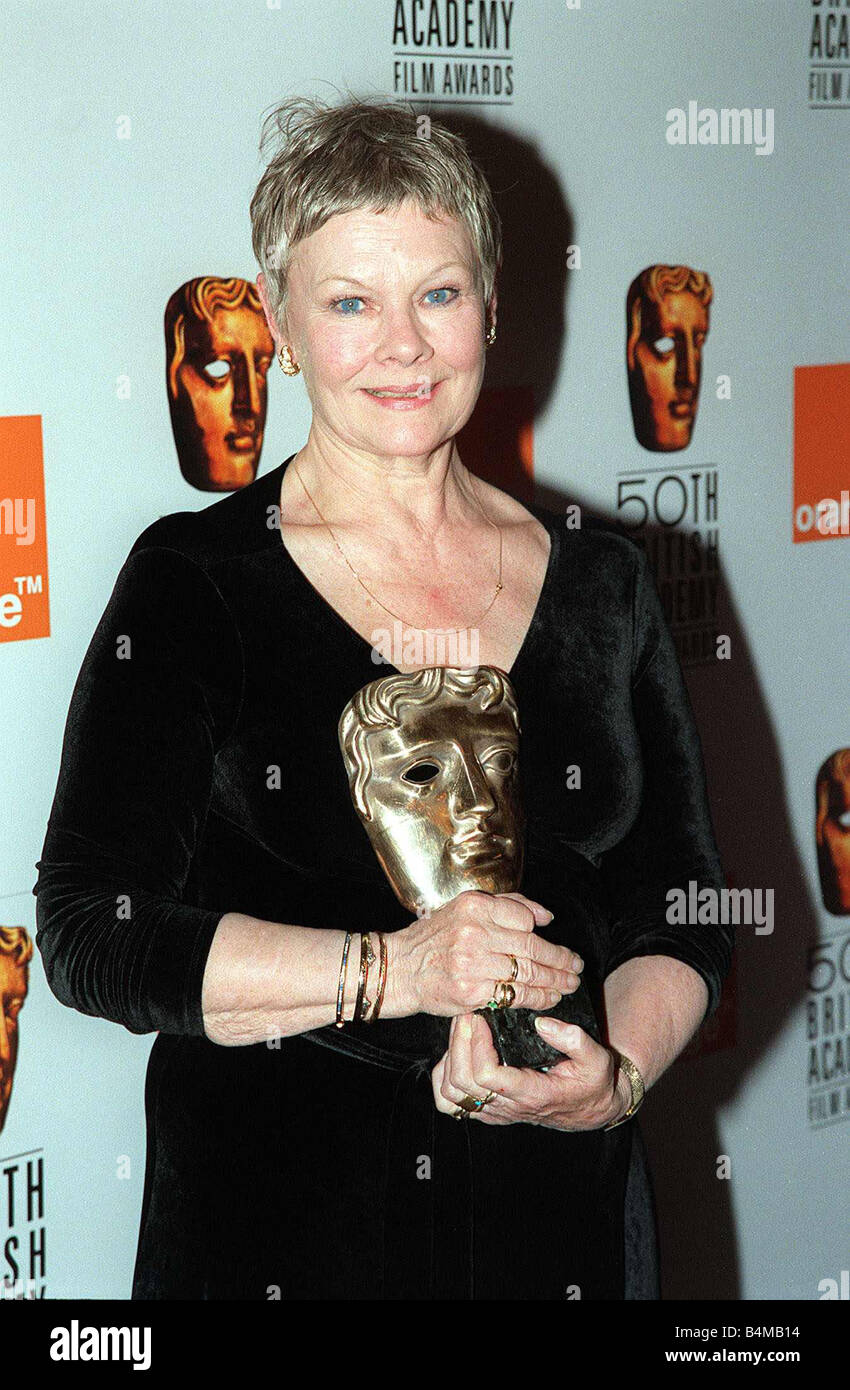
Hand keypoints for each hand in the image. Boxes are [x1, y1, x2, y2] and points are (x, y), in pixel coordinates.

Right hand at [385, 890, 583, 1018]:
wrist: (400, 969)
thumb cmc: (433, 939)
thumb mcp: (463, 908)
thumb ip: (507, 905)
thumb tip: (546, 915)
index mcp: (474, 907)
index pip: (525, 918)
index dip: (545, 934)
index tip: (559, 945)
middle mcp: (474, 932)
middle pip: (532, 947)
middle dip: (561, 960)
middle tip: (576, 967)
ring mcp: (473, 963)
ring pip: (527, 973)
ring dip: (555, 981)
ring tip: (569, 984)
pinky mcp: (472, 992)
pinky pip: (515, 996)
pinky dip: (538, 998)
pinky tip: (550, 998)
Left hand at [431, 1012, 629, 1130]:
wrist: (589, 1109)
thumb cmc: (592, 1082)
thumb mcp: (597, 1059)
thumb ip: (575, 1040)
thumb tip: (543, 1022)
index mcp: (531, 1093)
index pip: (486, 1076)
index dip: (475, 1044)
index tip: (480, 1017)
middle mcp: (508, 1106)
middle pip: (461, 1082)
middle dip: (458, 1043)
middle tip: (466, 1014)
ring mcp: (495, 1111)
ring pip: (451, 1094)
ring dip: (449, 1058)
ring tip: (462, 1030)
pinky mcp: (488, 1110)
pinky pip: (451, 1103)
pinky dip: (444, 1077)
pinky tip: (455, 1055)